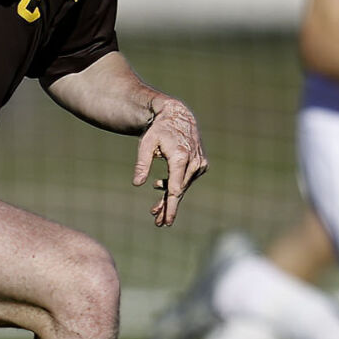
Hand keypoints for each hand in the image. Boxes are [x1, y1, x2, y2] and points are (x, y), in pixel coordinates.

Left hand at [133, 98, 207, 226]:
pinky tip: (159, 187)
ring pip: (183, 187)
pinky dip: (175, 187)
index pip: (175, 189)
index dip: (171, 207)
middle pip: (179, 191)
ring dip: (169, 199)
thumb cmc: (159, 129)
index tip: (167, 221)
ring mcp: (199, 164)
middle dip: (168, 207)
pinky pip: (186, 180)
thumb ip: (142, 163)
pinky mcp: (201, 164)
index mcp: (181, 157)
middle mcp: (194, 162)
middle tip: (158, 223)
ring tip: (155, 211)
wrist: (179, 115)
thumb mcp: (146, 143)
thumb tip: (137, 183)